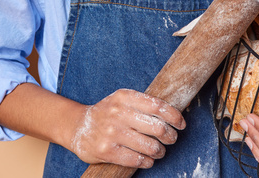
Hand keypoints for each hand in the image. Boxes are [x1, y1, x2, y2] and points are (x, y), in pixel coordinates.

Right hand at [69, 89, 185, 168]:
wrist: (77, 126)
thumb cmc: (107, 113)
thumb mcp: (121, 100)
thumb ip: (143, 104)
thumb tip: (174, 114)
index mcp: (124, 97)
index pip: (157, 106)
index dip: (174, 116)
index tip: (181, 124)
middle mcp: (117, 113)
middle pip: (157, 128)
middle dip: (169, 137)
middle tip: (170, 139)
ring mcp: (111, 133)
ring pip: (150, 146)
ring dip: (159, 151)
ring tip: (158, 151)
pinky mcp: (107, 151)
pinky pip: (137, 160)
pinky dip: (147, 161)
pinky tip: (147, 159)